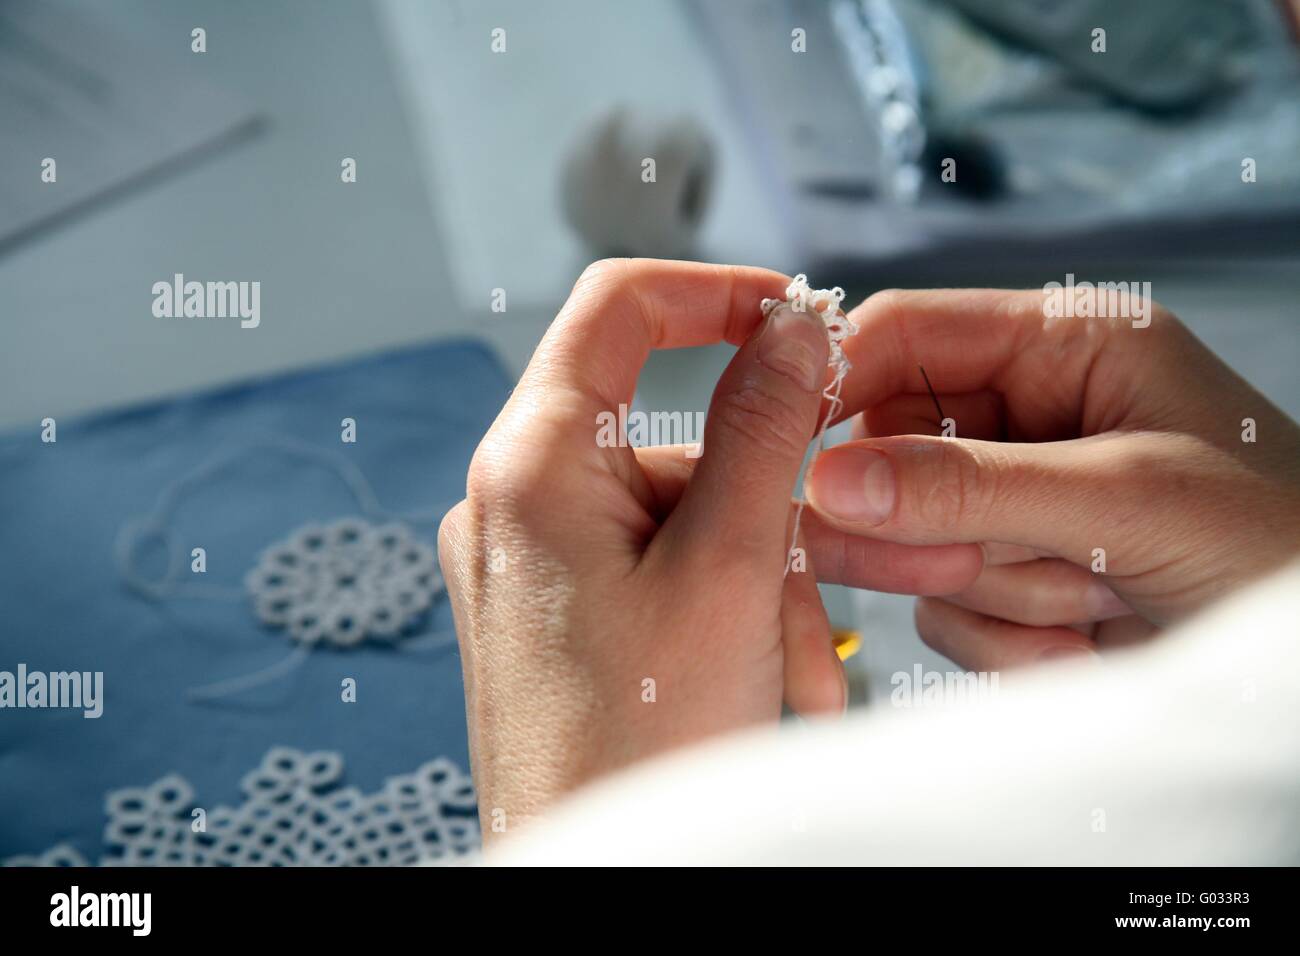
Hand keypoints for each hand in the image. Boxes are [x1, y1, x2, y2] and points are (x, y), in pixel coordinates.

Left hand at [437, 261, 982, 835]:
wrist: (598, 875)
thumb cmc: (635, 745)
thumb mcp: (729, 569)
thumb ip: (766, 430)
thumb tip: (794, 329)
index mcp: (533, 464)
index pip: (617, 305)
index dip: (716, 292)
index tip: (795, 316)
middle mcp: (518, 502)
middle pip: (676, 440)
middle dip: (765, 518)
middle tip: (804, 605)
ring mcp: (534, 561)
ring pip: (686, 520)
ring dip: (759, 590)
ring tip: (778, 682)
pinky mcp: (558, 611)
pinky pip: (661, 574)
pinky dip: (723, 619)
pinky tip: (748, 691)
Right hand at [805, 289, 1299, 670]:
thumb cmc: (1275, 547)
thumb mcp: (1127, 500)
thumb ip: (970, 487)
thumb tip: (830, 482)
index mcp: (1066, 345)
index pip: (908, 333)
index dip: (839, 383)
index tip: (789, 450)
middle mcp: (1029, 415)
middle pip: (891, 449)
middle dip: (934, 520)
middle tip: (970, 560)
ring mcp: (1013, 500)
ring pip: (912, 539)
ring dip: (992, 586)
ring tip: (1094, 599)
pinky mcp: (1011, 574)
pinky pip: (943, 606)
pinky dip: (1007, 638)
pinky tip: (1090, 637)